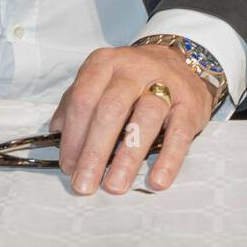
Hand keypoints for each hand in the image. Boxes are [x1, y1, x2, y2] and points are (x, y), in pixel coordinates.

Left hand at [50, 44, 212, 194]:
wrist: (180, 60)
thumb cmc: (132, 79)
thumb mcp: (100, 80)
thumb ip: (75, 102)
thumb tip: (56, 131)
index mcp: (105, 63)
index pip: (84, 98)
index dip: (73, 135)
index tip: (68, 166)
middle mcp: (134, 69)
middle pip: (111, 109)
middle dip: (95, 151)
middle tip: (84, 183)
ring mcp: (165, 83)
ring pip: (145, 118)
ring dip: (128, 156)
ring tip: (114, 185)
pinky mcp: (190, 103)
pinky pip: (179, 132)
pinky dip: (169, 158)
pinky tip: (157, 180)